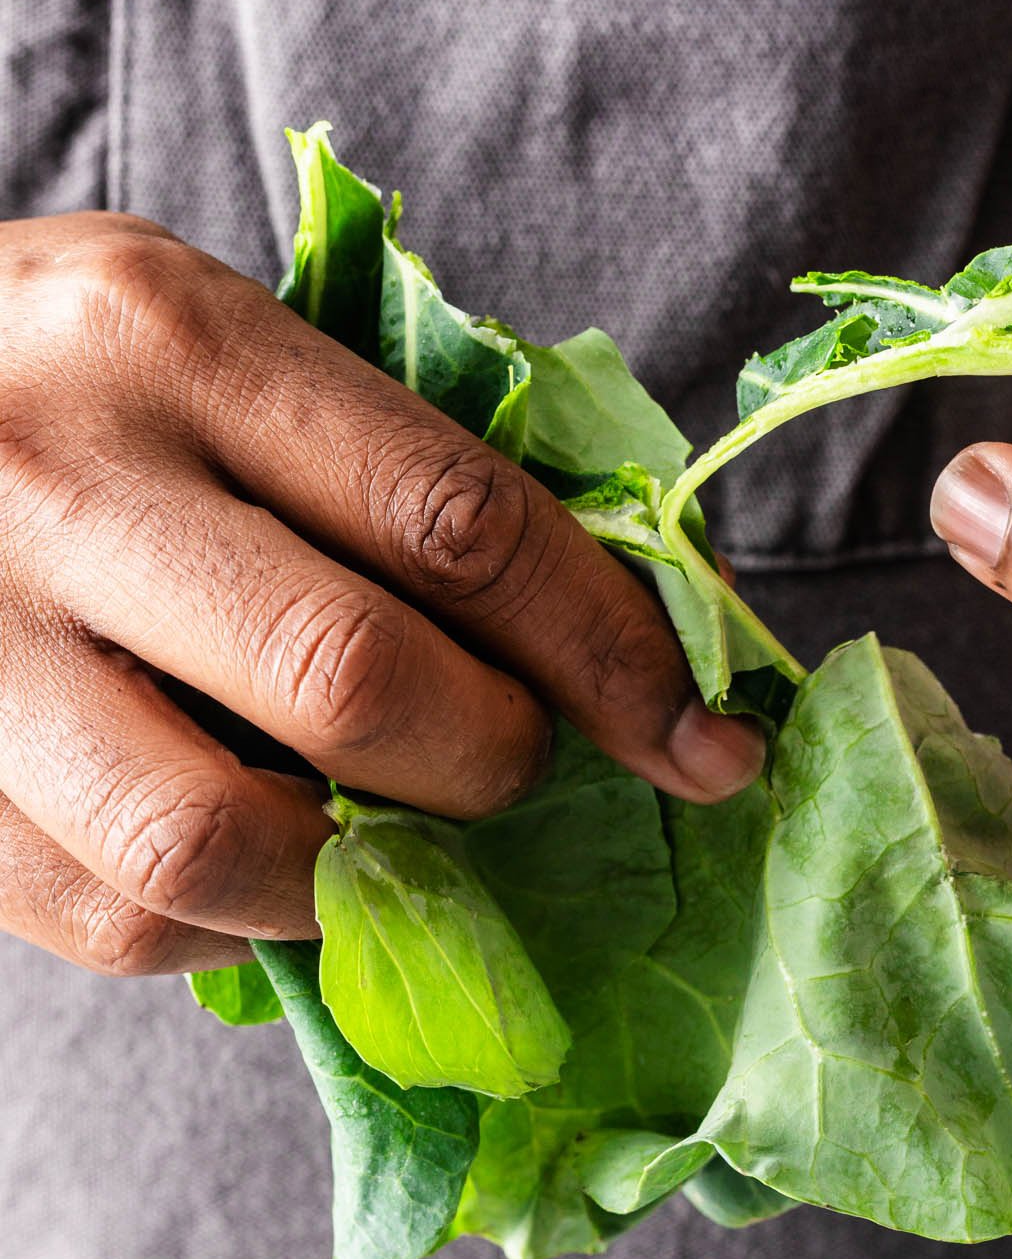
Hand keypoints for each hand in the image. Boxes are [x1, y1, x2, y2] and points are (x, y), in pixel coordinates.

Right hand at [0, 214, 761, 974]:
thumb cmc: (62, 378)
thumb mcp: (212, 340)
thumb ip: (382, 462)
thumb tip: (613, 629)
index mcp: (173, 336)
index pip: (456, 518)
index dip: (613, 650)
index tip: (700, 741)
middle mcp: (59, 475)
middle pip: (352, 680)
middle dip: (494, 762)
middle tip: (517, 765)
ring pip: (217, 841)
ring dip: (360, 878)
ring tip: (387, 836)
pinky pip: (113, 915)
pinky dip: (231, 921)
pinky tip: (255, 852)